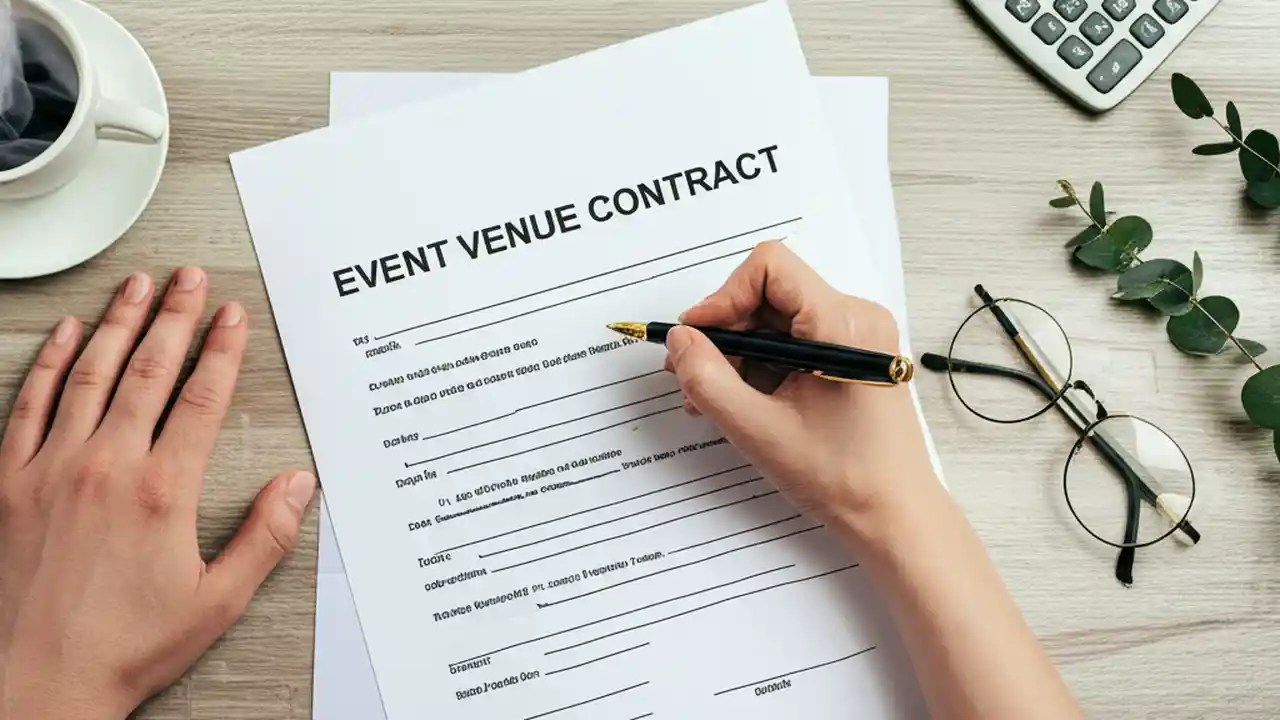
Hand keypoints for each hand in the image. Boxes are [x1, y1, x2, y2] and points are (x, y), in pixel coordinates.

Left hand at [0, 269, 315, 718]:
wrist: (35, 682)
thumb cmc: (125, 646)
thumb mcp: (217, 600)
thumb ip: (265, 537)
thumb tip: (300, 486)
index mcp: (162, 491)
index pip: (200, 399)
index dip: (221, 350)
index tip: (231, 317)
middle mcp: (106, 466)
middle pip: (147, 370)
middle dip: (173, 317)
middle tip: (188, 280)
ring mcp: (52, 468)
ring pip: (90, 374)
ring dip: (116, 323)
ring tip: (135, 286)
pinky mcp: (9, 482)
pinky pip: (30, 404)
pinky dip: (50, 363)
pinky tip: (65, 335)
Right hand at [665, 242, 935, 533]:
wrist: (895, 514)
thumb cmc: (843, 477)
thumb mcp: (758, 429)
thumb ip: (708, 379)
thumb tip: (680, 340)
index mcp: (842, 325)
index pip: (769, 268)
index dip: (723, 297)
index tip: (696, 337)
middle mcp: (857, 318)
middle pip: (770, 293)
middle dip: (725, 330)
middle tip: (691, 373)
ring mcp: (858, 336)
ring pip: (779, 318)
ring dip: (739, 351)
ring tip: (711, 397)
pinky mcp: (853, 355)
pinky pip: (796, 339)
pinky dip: (763, 363)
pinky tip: (742, 399)